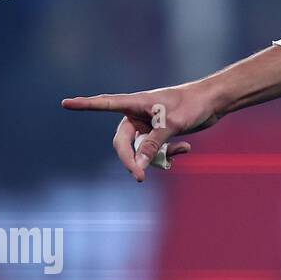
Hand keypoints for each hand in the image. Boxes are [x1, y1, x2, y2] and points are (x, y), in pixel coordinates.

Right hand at [60, 83, 219, 181]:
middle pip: (122, 143)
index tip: (65, 103)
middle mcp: (138, 115)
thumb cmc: (193, 105)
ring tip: (182, 150)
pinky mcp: (159, 134)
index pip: (105, 103)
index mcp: (136, 103)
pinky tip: (186, 148)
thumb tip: (138, 165)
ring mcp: (148, 125)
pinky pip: (155, 151)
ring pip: (141, 151)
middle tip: (138, 177)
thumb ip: (153, 144)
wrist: (215, 102)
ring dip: (159, 157)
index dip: (85, 105)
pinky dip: (169, 154)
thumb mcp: (172, 124)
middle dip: (131, 159)